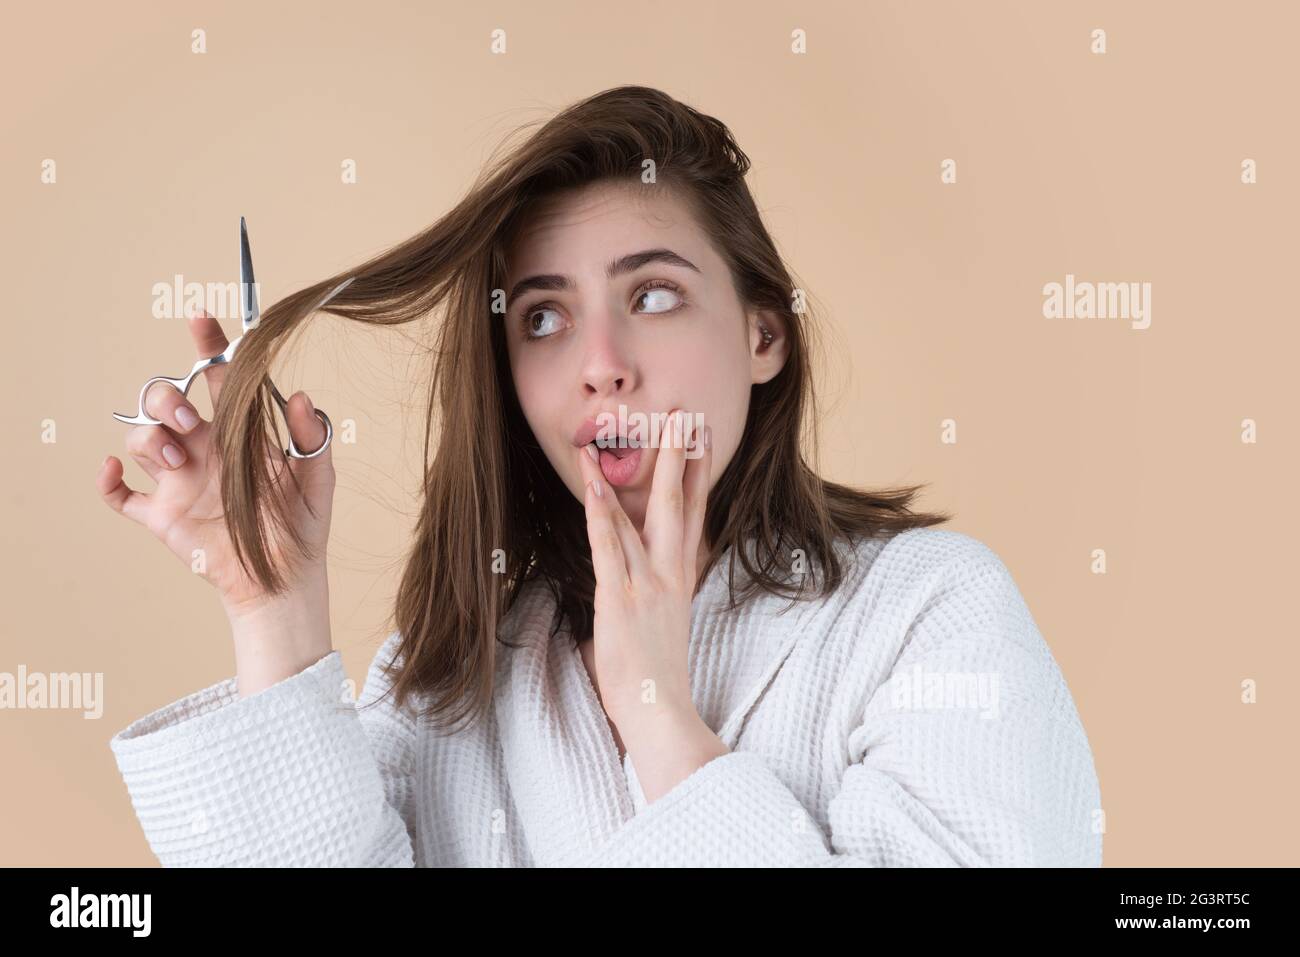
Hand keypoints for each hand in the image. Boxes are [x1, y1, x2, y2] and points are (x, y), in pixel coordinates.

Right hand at [96, 308, 335, 620]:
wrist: (284, 580)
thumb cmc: (302, 527)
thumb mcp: (316, 479)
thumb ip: (311, 437)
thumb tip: (300, 396)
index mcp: (239, 435)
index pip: (219, 380)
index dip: (209, 347)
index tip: (201, 318)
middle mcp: (205, 451)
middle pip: (165, 402)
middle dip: (166, 399)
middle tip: (189, 420)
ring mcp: (180, 482)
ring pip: (140, 439)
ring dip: (148, 438)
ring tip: (177, 460)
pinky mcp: (163, 517)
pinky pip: (121, 495)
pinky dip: (107, 481)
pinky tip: (112, 471)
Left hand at [574, 408, 712, 737]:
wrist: (660, 712)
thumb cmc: (656, 676)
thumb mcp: (664, 622)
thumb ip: (657, 591)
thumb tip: (642, 577)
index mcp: (681, 578)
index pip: (694, 514)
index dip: (698, 473)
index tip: (703, 438)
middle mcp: (670, 573)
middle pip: (678, 502)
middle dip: (680, 455)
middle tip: (683, 414)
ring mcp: (647, 583)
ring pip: (643, 514)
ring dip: (639, 470)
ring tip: (636, 430)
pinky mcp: (621, 598)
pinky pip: (608, 546)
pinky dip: (601, 512)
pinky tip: (594, 483)